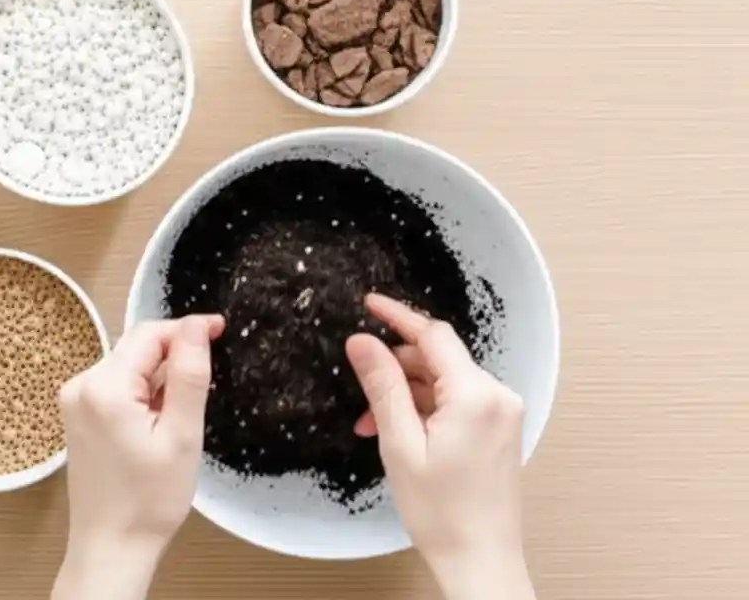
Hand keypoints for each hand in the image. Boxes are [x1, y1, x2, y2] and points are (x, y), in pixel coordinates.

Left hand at [51, 315, 224, 599]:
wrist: (111, 545)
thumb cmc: (149, 500)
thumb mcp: (182, 435)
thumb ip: (189, 374)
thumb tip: (197, 327)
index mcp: (104, 387)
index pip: (150, 333)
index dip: (189, 328)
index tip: (222, 329)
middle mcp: (81, 385)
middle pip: (137, 346)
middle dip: (174, 354)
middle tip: (211, 376)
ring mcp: (75, 400)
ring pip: (128, 365)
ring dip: (159, 376)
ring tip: (181, 413)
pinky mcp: (77, 415)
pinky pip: (116, 385)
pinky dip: (142, 392)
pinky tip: (159, 421)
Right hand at [346, 294, 534, 599]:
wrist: (480, 560)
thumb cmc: (443, 513)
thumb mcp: (400, 444)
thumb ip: (382, 386)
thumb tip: (362, 341)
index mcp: (476, 395)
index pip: (433, 335)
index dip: (398, 316)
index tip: (369, 302)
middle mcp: (497, 396)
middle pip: (438, 358)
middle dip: (395, 369)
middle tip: (359, 391)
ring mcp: (502, 413)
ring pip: (443, 382)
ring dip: (406, 394)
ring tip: (374, 426)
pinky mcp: (499, 429)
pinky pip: (456, 402)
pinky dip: (425, 410)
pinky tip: (399, 433)